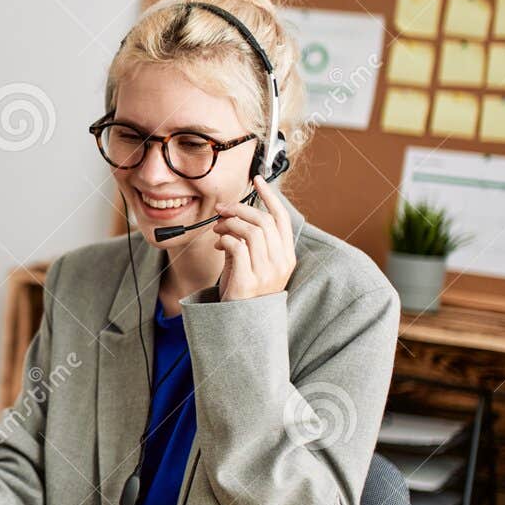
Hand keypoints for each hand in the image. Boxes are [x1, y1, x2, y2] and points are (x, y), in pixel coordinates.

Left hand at [213, 176, 295, 301]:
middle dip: (240, 209)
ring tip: (218, 230)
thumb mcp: (253, 262)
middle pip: (264, 221)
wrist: (241, 324)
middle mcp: (281, 263)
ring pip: (251, 231)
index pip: (282, 218)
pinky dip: (225, 240)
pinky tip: (219, 245)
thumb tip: (232, 214)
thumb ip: (249, 240)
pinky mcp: (249, 281)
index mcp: (286, 256)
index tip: (257, 180)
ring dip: (230, 224)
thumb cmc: (245, 291)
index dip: (270, 196)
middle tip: (222, 209)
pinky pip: (237, 247)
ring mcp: (267, 273)